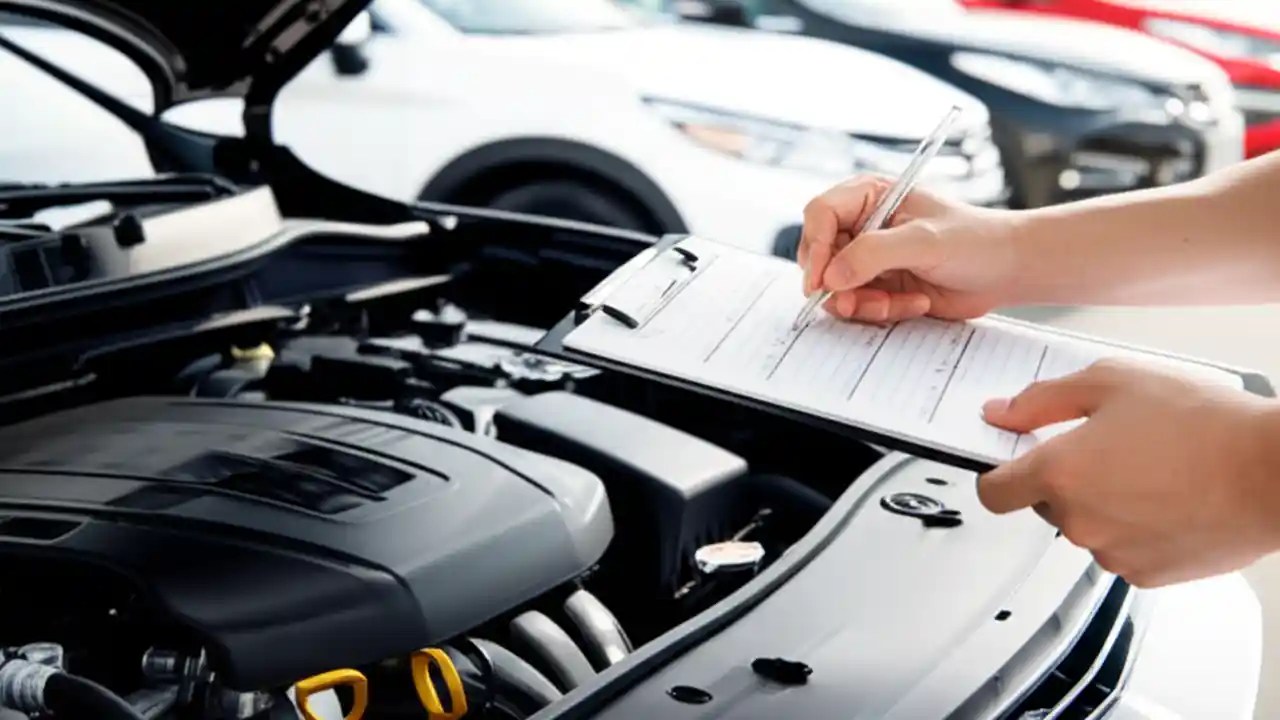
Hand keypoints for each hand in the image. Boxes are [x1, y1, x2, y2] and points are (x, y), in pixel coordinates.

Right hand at [798, 175, 1020, 322]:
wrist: (1005, 270)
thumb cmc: (975, 241)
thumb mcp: (924, 241)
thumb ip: (874, 254)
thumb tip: (831, 277)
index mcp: (869, 195)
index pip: (820, 215)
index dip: (815, 247)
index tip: (822, 279)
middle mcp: (862, 224)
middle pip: (819, 255)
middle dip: (837, 284)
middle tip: (856, 302)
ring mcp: (868, 258)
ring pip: (834, 286)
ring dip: (861, 302)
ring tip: (896, 303)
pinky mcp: (877, 285)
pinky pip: (857, 305)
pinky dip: (879, 311)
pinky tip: (913, 302)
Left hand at [977, 359, 1279, 587]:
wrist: (1273, 473)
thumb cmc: (1204, 423)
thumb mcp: (1111, 382)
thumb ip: (1043, 399)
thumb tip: (1000, 414)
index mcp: (1059, 472)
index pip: (992, 491)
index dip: (998, 474)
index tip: (1013, 462)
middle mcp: (1078, 520)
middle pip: (1044, 505)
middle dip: (1065, 479)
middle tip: (1111, 448)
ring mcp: (1111, 552)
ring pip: (1086, 527)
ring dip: (1104, 504)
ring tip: (1152, 471)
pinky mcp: (1145, 575)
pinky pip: (1122, 550)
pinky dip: (1136, 529)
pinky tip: (1169, 500)